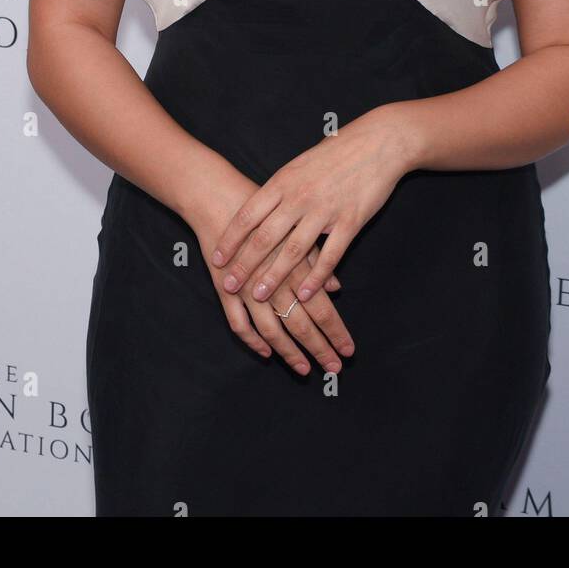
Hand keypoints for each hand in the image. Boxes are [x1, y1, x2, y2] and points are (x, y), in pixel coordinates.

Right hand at [185, 170, 352, 376]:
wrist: (219, 197)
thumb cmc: (265, 211)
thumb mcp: (298, 227)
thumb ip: (317, 260)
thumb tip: (337, 289)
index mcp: (295, 264)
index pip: (322, 308)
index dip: (336, 332)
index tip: (349, 352)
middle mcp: (273, 280)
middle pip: (300, 324)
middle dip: (319, 349)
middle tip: (334, 369)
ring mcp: (247, 288)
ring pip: (272, 330)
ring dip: (289, 353)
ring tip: (304, 370)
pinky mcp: (224, 289)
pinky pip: (238, 323)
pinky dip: (252, 341)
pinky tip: (266, 353)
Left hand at [209, 104, 411, 306]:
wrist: (378, 142)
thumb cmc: (337, 152)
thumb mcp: (300, 163)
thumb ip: (281, 187)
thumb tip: (259, 206)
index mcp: (284, 181)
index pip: (248, 215)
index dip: (230, 239)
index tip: (216, 258)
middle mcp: (300, 197)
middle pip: (265, 237)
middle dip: (244, 264)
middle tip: (228, 285)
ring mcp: (325, 210)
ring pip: (293, 251)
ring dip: (273, 277)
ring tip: (258, 296)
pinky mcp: (350, 221)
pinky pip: (329, 255)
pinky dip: (315, 278)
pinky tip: (304, 294)